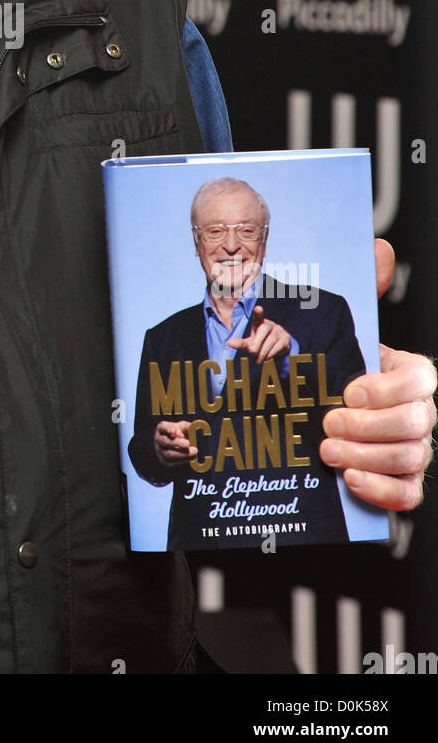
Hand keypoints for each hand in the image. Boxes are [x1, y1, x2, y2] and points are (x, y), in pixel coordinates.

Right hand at [154, 419, 196, 466]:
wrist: (178, 446)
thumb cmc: (180, 433)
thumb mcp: (183, 427)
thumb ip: (187, 426)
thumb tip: (193, 426)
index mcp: (162, 428)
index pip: (163, 427)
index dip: (168, 429)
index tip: (174, 430)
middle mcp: (159, 439)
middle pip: (164, 441)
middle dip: (176, 442)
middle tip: (188, 443)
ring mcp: (160, 450)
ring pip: (168, 454)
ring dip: (181, 454)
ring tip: (194, 452)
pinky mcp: (164, 460)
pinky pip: (173, 461)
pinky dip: (183, 459)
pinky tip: (192, 457)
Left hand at [226, 305, 291, 363]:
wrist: (278, 347)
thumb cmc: (260, 342)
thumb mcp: (250, 342)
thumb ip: (241, 343)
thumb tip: (229, 342)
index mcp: (259, 323)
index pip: (259, 316)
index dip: (258, 312)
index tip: (257, 308)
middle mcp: (270, 325)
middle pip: (264, 329)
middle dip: (257, 342)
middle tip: (252, 351)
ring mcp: (279, 331)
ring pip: (270, 340)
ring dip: (263, 352)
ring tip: (258, 359)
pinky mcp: (285, 340)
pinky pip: (278, 347)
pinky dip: (270, 354)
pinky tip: (266, 358)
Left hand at [320, 239, 436, 509]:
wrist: (319, 409)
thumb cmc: (339, 367)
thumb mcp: (347, 329)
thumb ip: (365, 291)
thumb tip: (380, 248)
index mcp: (412, 373)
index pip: (422, 380)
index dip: (388, 388)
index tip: (349, 389)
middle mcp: (420, 412)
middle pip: (417, 424)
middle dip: (370, 426)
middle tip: (328, 421)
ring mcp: (415, 448)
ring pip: (412, 458)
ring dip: (366, 455)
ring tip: (328, 449)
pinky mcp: (402, 481)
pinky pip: (408, 495)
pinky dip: (381, 489)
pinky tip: (349, 478)